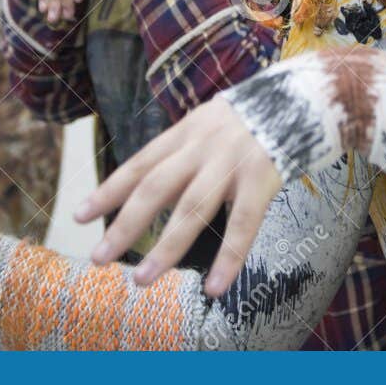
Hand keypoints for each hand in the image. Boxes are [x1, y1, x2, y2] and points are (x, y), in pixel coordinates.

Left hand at [76, 98, 281, 296]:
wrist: (305, 96)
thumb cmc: (256, 116)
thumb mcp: (212, 120)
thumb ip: (187, 148)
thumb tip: (155, 179)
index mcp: (188, 131)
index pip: (139, 164)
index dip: (108, 191)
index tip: (80, 216)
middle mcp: (203, 147)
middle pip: (155, 189)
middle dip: (124, 225)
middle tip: (98, 259)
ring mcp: (232, 163)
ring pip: (191, 210)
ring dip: (165, 248)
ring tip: (141, 281)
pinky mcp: (263, 179)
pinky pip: (243, 225)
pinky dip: (229, 258)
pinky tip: (216, 287)